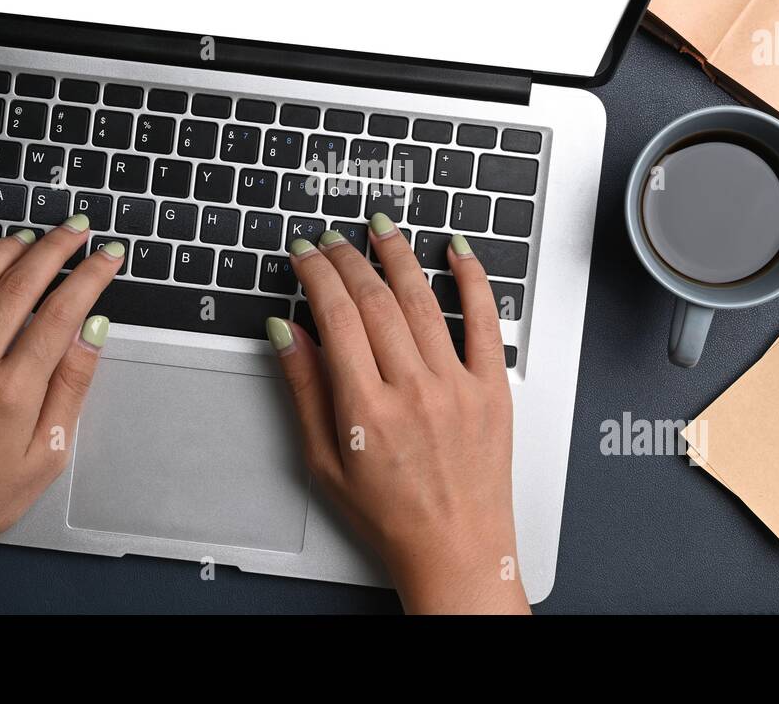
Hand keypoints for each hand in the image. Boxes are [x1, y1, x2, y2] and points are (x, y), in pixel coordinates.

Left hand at [0, 215, 121, 613]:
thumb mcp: (47, 454)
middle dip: (55, 248)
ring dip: (3, 249)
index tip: (107, 256)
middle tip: (75, 230)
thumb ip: (71, 388)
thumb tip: (92, 332)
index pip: (62, 312)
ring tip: (28, 235)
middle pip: (20, 284)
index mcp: (12, 391)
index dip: (90, 276)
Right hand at [268, 215, 528, 613]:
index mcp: (366, 408)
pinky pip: (486, 321)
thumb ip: (304, 390)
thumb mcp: (323, 461)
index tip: (306, 253)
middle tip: (333, 239)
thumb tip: (286, 333)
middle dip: (348, 259)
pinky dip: (473, 280)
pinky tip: (457, 251)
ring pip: (423, 300)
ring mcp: (457, 386)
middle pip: (375, 300)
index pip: (336, 316)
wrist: (455, 550)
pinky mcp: (492, 388)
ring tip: (381, 229)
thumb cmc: (389, 516)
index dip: (317, 274)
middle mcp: (413, 390)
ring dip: (398, 256)